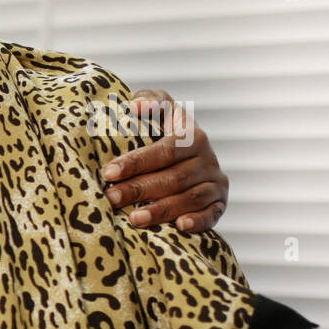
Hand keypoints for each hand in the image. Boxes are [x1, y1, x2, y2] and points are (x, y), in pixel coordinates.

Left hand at [102, 90, 227, 231]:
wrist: (186, 154)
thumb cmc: (162, 130)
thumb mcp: (160, 110)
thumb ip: (150, 100)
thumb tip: (136, 105)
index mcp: (192, 135)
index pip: (165, 149)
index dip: (137, 161)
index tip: (109, 172)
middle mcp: (207, 159)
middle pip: (174, 177)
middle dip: (140, 189)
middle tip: (111, 198)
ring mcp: (215, 182)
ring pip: (190, 198)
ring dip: (161, 210)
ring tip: (133, 219)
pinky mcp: (219, 203)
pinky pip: (213, 214)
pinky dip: (198, 221)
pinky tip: (179, 227)